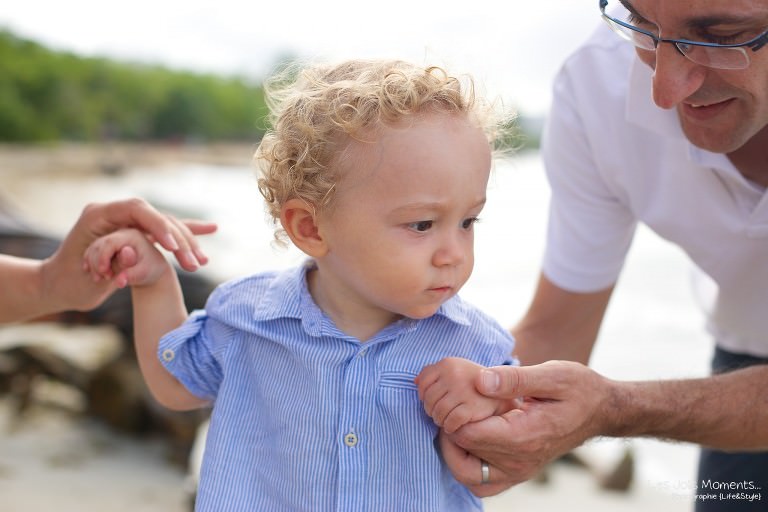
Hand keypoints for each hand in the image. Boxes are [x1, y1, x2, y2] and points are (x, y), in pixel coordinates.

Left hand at [40, 198, 216, 312]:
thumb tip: (130, 255)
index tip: (173, 246)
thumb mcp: (87, 273)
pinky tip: (211, 228)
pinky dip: (186, 231)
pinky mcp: (136, 232)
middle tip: (194, 262)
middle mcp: (115, 214)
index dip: (159, 225)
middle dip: (179, 239)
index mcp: (99, 214)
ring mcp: (127, 222)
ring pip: (164, 225)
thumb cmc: (67, 282)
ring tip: (202, 261)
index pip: (137, 210)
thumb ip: (110, 261)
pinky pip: (164, 229)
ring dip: (186, 242)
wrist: (59, 286)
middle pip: (156, 217)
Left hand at [416, 357, 508, 433]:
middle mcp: (454, 374)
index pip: (422, 382)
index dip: (423, 395)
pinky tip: (456, 425)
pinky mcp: (472, 406)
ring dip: (441, 421)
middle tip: (442, 413)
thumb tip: (414, 381)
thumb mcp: (455, 370)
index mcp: (448, 363)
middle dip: (432, 411)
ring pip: (437, 413)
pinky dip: (450, 427)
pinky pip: (450, 422)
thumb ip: (435, 373)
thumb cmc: (476, 384)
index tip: (433, 401)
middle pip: (428, 400)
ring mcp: (463, 390)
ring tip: (448, 419)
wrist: (508, 392)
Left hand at [441, 360, 609, 496]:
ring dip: (452, 449)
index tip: (456, 391)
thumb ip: (515, 378)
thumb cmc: (579, 389)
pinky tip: (468, 437)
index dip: (453, 412)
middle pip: (462, 452)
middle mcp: (519, 461)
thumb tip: (479, 381)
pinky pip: (481, 481)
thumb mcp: (553, 374)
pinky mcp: (517, 472)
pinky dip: (466, 464)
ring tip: (456, 420)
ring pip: (466, 474)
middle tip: (452, 401)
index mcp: (524, 436)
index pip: (468, 434)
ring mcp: (518, 471)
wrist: (601, 410)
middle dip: (449, 425)